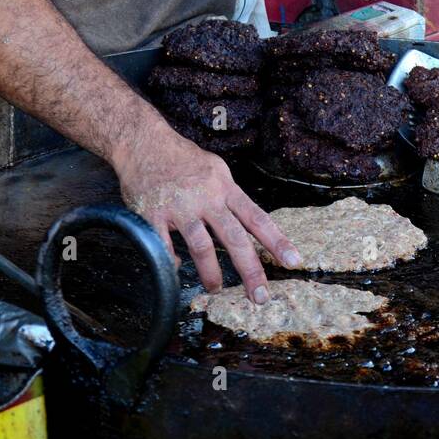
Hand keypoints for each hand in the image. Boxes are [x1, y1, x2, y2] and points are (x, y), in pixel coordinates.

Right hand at [115, 126, 301, 299]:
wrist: (144, 141)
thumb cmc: (181, 156)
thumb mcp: (214, 168)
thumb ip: (227, 196)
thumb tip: (241, 222)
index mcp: (224, 187)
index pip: (257, 218)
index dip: (277, 241)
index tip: (294, 261)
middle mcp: (206, 198)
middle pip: (234, 238)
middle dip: (251, 270)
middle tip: (261, 296)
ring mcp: (180, 207)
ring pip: (201, 247)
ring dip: (211, 274)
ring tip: (216, 288)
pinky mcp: (154, 214)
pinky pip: (165, 246)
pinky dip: (171, 261)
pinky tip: (176, 268)